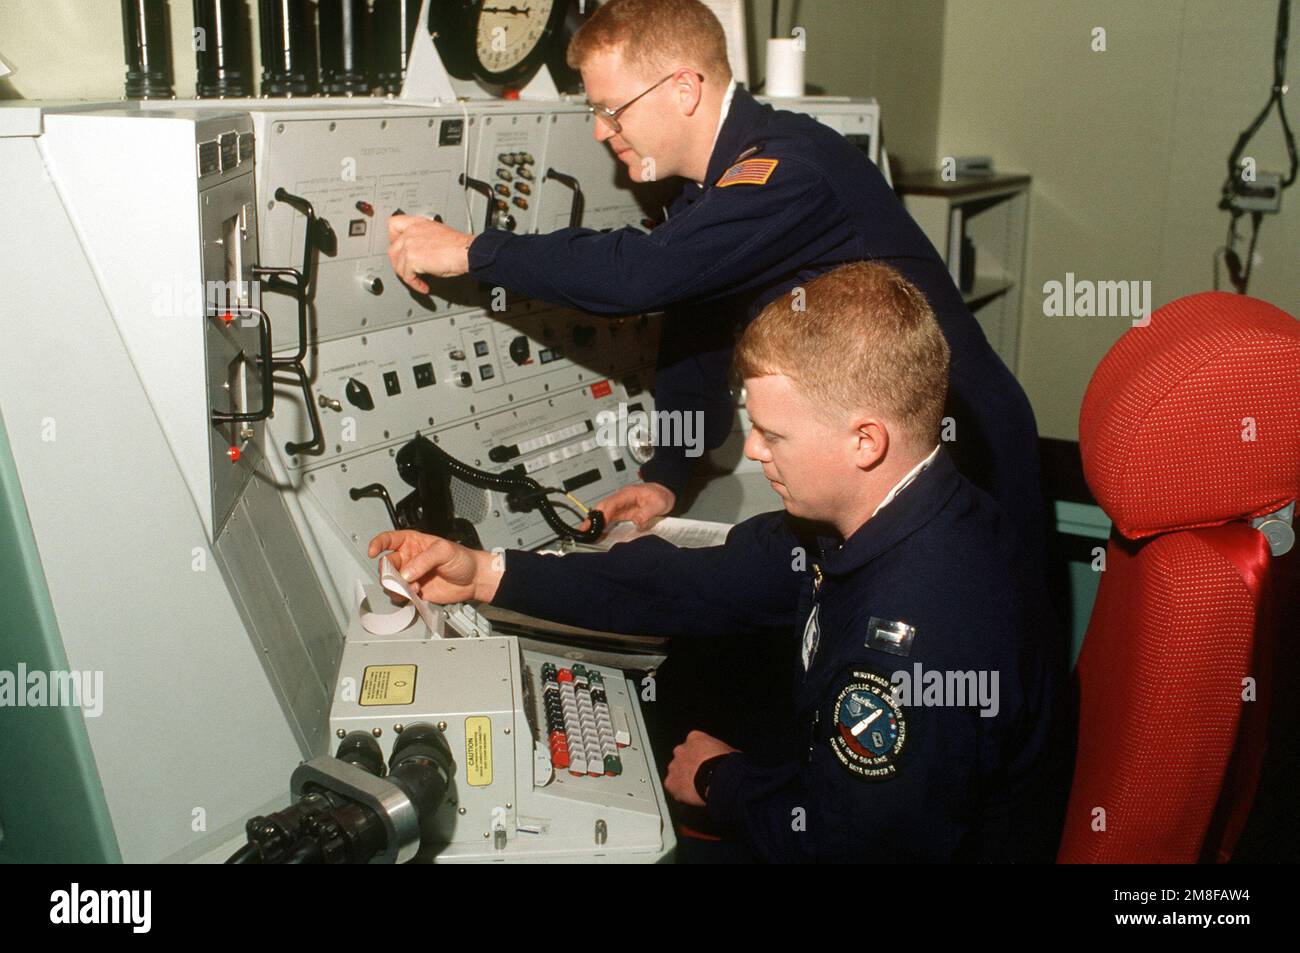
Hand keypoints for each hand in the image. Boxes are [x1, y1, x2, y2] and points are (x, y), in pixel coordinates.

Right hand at [367, 530, 501, 603]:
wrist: (474, 579)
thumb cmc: (462, 559)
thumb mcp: (444, 551)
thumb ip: (424, 560)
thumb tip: (407, 572)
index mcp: (412, 542)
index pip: (388, 539)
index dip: (378, 544)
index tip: (373, 551)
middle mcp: (408, 559)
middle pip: (386, 565)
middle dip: (388, 572)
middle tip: (399, 578)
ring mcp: (410, 576)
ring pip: (390, 582)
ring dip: (397, 586)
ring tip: (412, 586)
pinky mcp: (414, 591)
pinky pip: (400, 595)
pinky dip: (404, 596)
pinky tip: (417, 592)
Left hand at [387, 215, 473, 291]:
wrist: (465, 251)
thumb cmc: (459, 245)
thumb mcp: (438, 234)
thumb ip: (424, 239)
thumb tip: (420, 252)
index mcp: (418, 223)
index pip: (393, 224)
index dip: (393, 238)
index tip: (399, 248)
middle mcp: (411, 232)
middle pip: (393, 249)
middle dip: (399, 263)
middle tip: (407, 270)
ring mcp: (409, 245)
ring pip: (398, 266)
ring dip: (408, 276)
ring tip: (418, 281)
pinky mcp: (412, 259)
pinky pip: (407, 276)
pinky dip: (415, 284)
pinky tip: (423, 286)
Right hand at [579, 481, 675, 533]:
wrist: (664, 492)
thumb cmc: (660, 495)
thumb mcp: (657, 504)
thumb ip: (646, 513)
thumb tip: (637, 521)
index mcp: (627, 493)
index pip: (612, 502)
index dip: (603, 512)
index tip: (597, 522)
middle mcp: (621, 498)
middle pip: (603, 506)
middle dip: (593, 517)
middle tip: (584, 529)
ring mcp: (620, 505)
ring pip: (603, 511)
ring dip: (594, 521)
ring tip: (585, 532)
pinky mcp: (622, 512)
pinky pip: (608, 517)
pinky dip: (601, 523)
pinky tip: (596, 530)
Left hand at [663, 730, 738, 807]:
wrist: (719, 779)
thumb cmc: (727, 765)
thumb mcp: (730, 752)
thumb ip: (722, 752)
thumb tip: (728, 758)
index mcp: (695, 738)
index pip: (694, 744)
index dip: (701, 755)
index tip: (706, 762)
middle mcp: (681, 750)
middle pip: (683, 757)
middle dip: (689, 765)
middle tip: (701, 775)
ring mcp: (674, 766)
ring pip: (676, 773)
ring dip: (684, 779)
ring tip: (697, 788)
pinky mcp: (671, 782)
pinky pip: (674, 788)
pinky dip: (680, 792)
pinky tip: (691, 797)